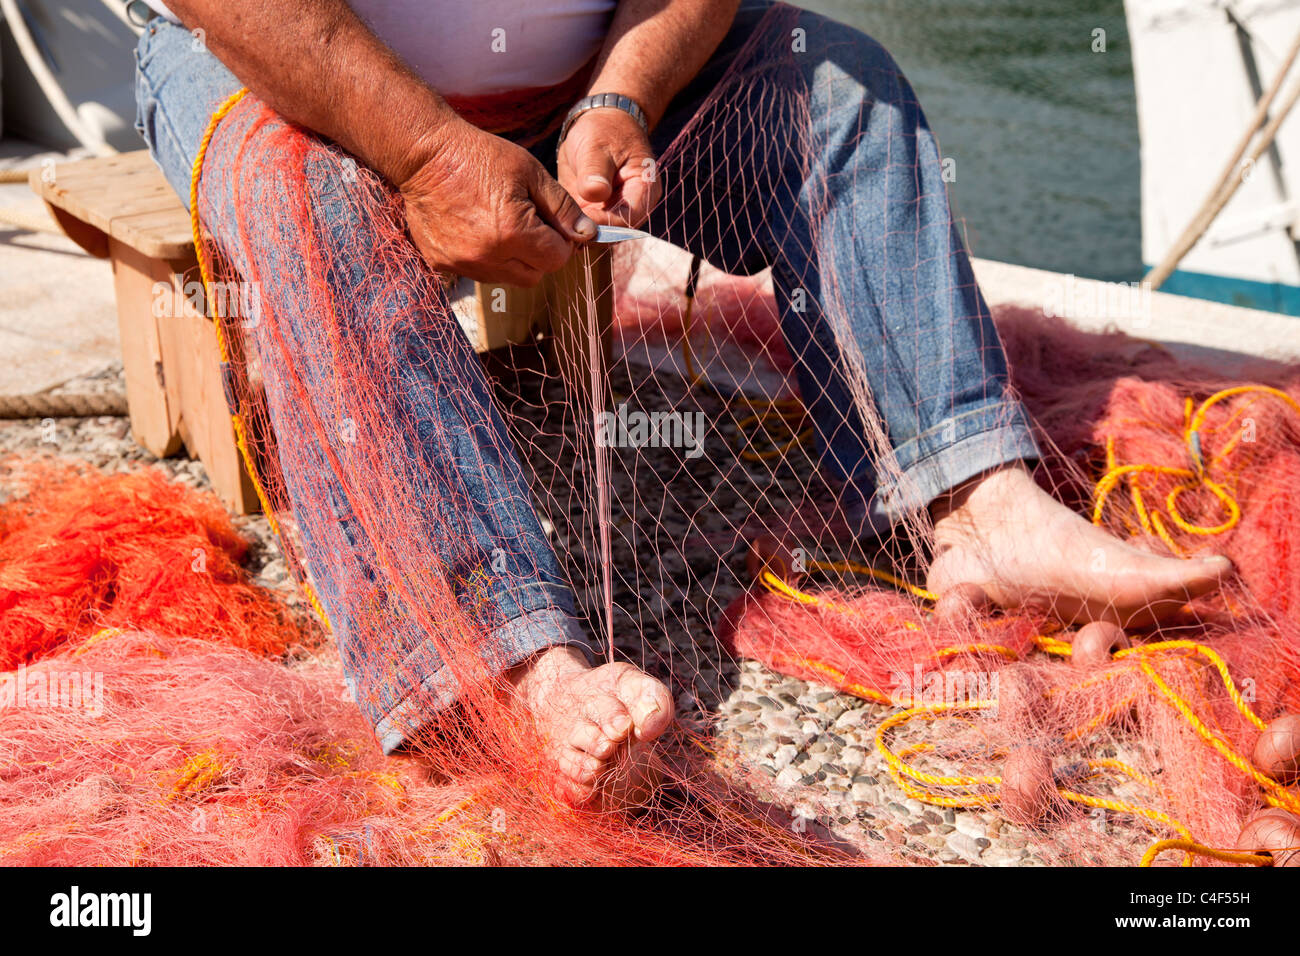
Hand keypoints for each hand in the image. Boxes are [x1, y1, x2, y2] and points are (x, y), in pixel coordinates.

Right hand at [398, 118, 595, 285]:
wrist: (424, 155)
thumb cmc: (481, 157)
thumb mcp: (531, 173)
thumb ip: (563, 208)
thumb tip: (587, 234)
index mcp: (513, 232)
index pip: (557, 259)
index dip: (562, 242)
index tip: (552, 223)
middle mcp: (487, 256)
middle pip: (534, 276)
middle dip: (540, 255)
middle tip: (530, 224)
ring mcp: (462, 263)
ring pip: (507, 278)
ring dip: (514, 259)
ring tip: (502, 224)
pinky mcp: (443, 264)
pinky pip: (479, 273)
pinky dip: (487, 259)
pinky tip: (478, 230)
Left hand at [557, 108, 661, 227]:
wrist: (598, 124)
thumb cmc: (603, 130)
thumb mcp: (597, 145)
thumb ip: (595, 170)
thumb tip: (594, 193)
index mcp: (643, 190)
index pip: (628, 219)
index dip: (603, 224)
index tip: (577, 218)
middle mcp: (631, 207)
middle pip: (612, 233)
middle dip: (586, 232)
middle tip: (559, 227)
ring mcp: (612, 213)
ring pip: (596, 234)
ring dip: (575, 232)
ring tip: (551, 223)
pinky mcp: (595, 214)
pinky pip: (583, 228)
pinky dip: (568, 226)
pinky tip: (550, 221)